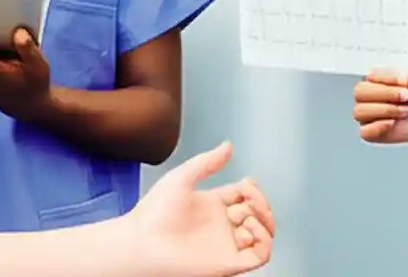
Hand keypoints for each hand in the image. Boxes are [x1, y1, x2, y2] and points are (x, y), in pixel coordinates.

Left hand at [126, 142, 274, 276]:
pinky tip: (249, 226)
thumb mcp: (182, 177)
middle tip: (252, 195)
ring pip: (262, 235)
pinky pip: (259, 256)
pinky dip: (264, 240)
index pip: (243, 196)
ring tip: (250, 211)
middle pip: (255, 213)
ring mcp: (226, 244)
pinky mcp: (229, 262)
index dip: (252, 189)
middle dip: (261, 202)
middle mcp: (220, 225)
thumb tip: (228, 145)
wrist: (142, 243)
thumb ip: (207, 161)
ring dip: (265, 221)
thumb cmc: (153, 213)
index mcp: (211, 205)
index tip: (249, 182)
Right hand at [352, 67, 407, 143]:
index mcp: (374, 81)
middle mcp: (366, 99)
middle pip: (360, 92)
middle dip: (385, 93)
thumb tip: (404, 79)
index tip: (406, 81)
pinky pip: (364, 132)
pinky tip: (392, 123)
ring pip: (359, 111)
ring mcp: (366, 117)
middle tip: (406, 96)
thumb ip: (406, 78)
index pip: (368, 76)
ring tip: (405, 111)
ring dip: (384, 110)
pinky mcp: (371, 134)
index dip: (386, 78)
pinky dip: (376, 127)